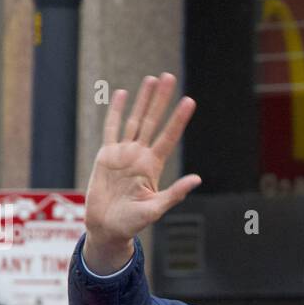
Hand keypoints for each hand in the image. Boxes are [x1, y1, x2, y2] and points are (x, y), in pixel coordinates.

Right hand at [82, 73, 201, 271]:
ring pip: (133, 120)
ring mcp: (123, 153)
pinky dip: (115, 111)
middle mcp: (140, 155)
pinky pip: (111, 129)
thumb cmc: (132, 222)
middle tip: (169, 77)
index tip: (189, 101)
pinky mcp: (106, 155)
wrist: (107, 227)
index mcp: (153, 166)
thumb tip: (197, 179)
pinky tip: (122, 94)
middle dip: (161, 100)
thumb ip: (175, 193)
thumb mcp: (156, 209)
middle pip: (152, 121)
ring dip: (142, 100)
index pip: (169, 137)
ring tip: (151, 79)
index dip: (178, 119)